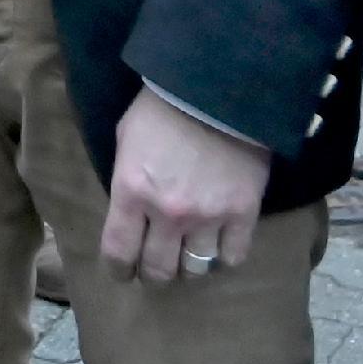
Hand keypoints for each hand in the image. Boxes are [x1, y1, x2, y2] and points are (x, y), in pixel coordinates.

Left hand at [99, 86, 268, 283]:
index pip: (119, 253)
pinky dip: (225, 257)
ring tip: (189, 256)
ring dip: (189, 266)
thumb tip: (127, 211)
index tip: (123, 272)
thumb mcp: (127, 139)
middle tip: (157, 268)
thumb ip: (126, 180)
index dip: (119, 270)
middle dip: (153, 274)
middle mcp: (168, 213)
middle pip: (158, 270)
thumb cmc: (163, 107)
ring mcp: (208, 216)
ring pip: (196, 268)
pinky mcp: (243, 213)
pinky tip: (219, 245)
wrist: (219, 89)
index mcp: (131, 192)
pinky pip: (233, 256)